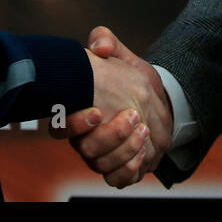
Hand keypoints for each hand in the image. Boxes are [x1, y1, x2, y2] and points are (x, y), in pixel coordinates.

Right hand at [52, 26, 172, 187]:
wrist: (161, 103)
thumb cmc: (133, 81)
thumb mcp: (123, 58)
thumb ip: (107, 43)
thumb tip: (99, 45)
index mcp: (77, 116)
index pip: (61, 129)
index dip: (74, 125)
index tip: (96, 112)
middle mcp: (85, 141)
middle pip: (85, 150)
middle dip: (110, 135)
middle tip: (132, 115)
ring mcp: (101, 157)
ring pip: (102, 166)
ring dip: (124, 149)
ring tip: (143, 128)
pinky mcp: (120, 169)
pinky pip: (118, 179)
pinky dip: (130, 169)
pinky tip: (143, 152)